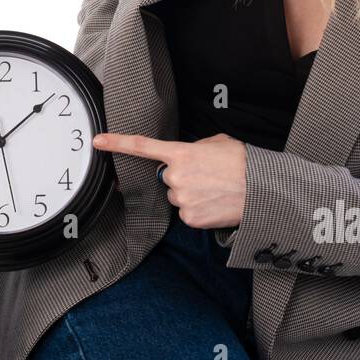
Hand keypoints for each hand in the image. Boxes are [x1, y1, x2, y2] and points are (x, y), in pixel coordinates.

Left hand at [92, 131, 247, 228]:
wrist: (261, 189)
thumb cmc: (242, 163)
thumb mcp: (217, 142)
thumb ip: (195, 147)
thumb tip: (189, 157)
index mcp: (181, 153)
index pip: (142, 146)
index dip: (117, 143)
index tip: (98, 141)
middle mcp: (175, 176)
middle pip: (167, 178)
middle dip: (182, 177)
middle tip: (207, 177)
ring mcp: (181, 199)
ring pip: (177, 196)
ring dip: (191, 194)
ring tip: (215, 190)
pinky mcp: (189, 218)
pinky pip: (186, 213)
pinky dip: (198, 209)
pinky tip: (214, 203)